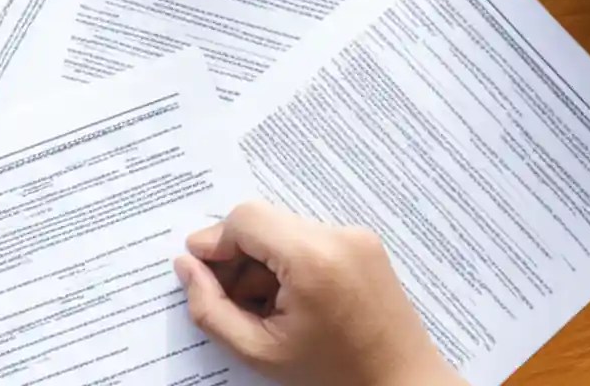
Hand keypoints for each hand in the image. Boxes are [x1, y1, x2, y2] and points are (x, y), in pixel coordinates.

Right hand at [173, 202, 466, 385]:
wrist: (403, 385)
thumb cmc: (334, 376)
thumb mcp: (259, 351)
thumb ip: (210, 309)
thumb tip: (186, 267)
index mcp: (313, 258)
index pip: (245, 219)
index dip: (214, 242)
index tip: (199, 272)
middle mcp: (338, 236)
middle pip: (264, 222)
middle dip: (236, 255)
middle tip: (227, 298)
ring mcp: (356, 237)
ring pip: (284, 230)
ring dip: (261, 260)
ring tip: (261, 306)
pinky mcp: (365, 245)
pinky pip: (309, 239)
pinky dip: (288, 262)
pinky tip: (288, 301)